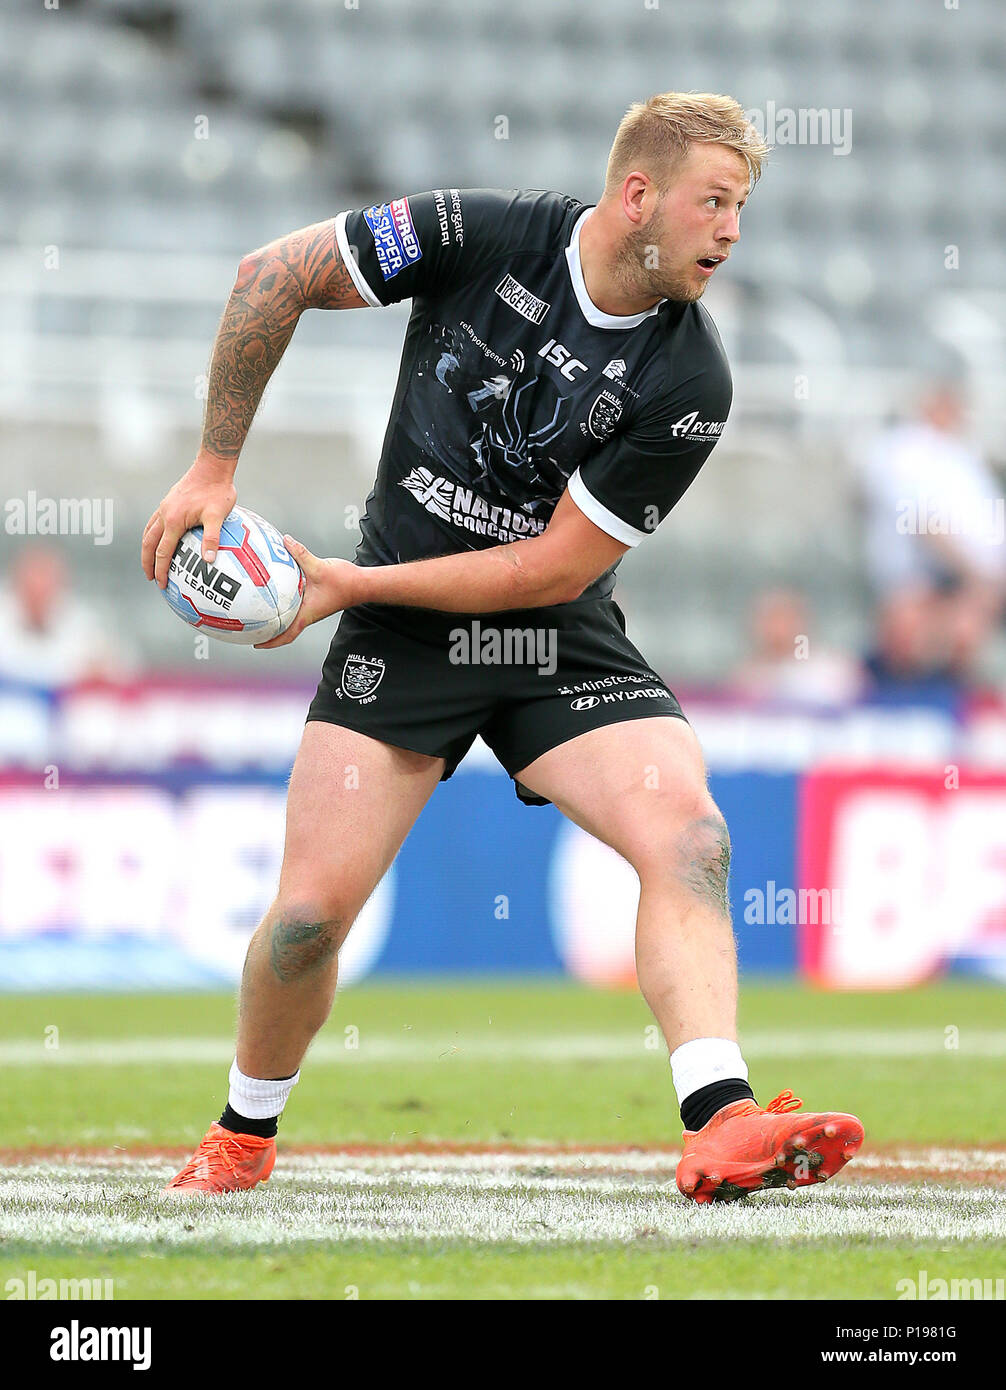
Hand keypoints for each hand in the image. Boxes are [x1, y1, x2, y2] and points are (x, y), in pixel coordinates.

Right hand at [141, 456, 236, 588]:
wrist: (212, 467)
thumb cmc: (217, 491)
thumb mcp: (218, 516)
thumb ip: (212, 538)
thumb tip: (209, 561)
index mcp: (173, 521)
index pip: (163, 552)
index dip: (161, 570)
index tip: (162, 584)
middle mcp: (164, 514)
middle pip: (149, 543)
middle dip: (148, 562)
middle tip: (150, 578)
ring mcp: (165, 507)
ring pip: (149, 532)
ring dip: (147, 549)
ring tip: (150, 562)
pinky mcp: (169, 502)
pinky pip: (155, 522)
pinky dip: (153, 535)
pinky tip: (161, 540)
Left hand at [254, 538, 359, 648]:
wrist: (363, 584)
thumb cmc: (347, 583)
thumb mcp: (319, 567)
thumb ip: (300, 554)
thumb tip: (286, 542)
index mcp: (307, 613)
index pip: (287, 634)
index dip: (271, 641)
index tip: (256, 643)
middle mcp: (308, 613)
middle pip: (285, 629)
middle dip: (269, 631)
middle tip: (252, 629)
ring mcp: (312, 608)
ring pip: (290, 617)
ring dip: (277, 618)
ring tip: (261, 613)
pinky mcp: (315, 600)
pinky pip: (296, 604)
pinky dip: (286, 603)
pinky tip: (280, 592)